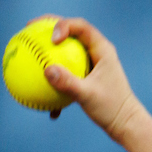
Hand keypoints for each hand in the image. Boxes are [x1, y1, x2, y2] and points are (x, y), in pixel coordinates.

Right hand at [28, 14, 151, 151]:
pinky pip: (66, 71)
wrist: (126, 126)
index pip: (80, 26)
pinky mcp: (86, 79)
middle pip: (70, 32)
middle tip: (28, 28)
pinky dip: (53, 77)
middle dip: (48, 28)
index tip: (52, 40)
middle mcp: (97, 54)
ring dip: (47, 50)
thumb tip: (47, 70)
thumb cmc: (113, 109)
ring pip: (66, 51)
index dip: (63, 25)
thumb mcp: (89, 96)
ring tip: (25, 47)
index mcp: (102, 50)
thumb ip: (68, 82)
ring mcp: (91, 66)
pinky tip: (37, 89)